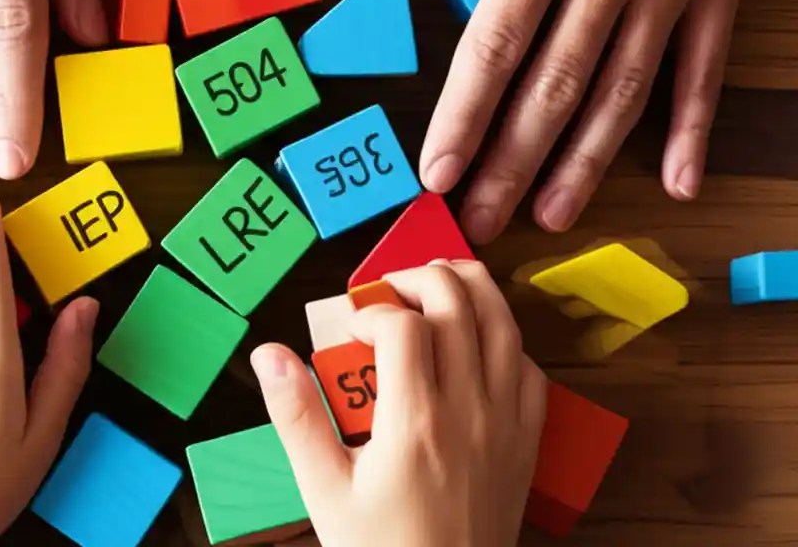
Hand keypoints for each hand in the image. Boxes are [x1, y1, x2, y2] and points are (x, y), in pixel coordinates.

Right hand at [252, 262, 546, 546]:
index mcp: (415, 420)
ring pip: (504, 324)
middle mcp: (469, 410)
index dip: (370, 311)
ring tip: (437, 286)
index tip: (349, 331)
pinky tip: (476, 346)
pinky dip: (504, 340)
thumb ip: (296, 417)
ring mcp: (506, 423)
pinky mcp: (527, 441)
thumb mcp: (323, 489)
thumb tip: (268, 355)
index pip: (402, 325)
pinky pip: (529, 369)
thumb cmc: (380, 546)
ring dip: (470, 291)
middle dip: (420, 279)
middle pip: (459, 303)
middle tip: (390, 291)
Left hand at [357, 0, 778, 242]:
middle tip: (482, 219)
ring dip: (586, 162)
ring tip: (554, 215)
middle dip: (512, 162)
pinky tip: (677, 182)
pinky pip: (705, 68)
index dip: (464, 116)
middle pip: (553, 85)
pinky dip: (693, 128)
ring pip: (623, 91)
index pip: (496, 44)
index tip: (438, 170)